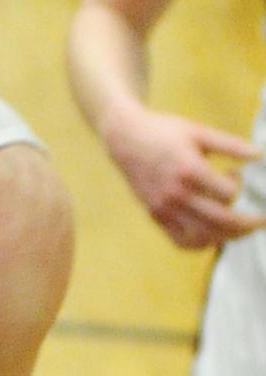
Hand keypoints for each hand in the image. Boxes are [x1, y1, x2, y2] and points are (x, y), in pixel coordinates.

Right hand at [106, 102, 264, 247]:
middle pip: (221, 220)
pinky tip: (213, 236)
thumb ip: (231, 144)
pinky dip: (202, 244)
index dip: (237, 183)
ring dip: (227, 236)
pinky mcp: (156, 216)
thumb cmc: (163, 132)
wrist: (125, 139)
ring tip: (240, 230)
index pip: (228, 192)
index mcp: (189, 170)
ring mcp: (165, 208)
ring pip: (203, 236)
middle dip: (247, 223)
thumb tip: (259, 153)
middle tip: (261, 220)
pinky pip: (182, 241)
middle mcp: (176, 194)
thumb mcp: (199, 131)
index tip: (233, 172)